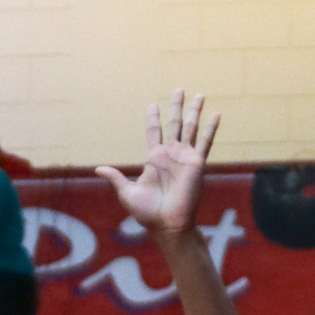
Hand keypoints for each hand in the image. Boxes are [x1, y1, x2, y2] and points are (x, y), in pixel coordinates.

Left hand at [96, 90, 219, 236]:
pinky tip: (216, 115)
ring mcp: (185, 157)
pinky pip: (205, 142)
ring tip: (199, 95)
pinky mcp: (197, 163)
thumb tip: (98, 170)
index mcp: (154, 158)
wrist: (167, 224)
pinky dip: (211, 128)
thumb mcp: (127, 193)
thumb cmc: (148, 212)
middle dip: (176, 106)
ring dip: (194, 111)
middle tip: (178, 90)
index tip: (152, 105)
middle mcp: (171, 154)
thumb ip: (116, 178)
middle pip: (174, 123)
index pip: (154, 131)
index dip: (153, 117)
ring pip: (190, 128)